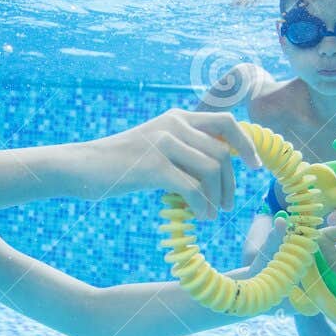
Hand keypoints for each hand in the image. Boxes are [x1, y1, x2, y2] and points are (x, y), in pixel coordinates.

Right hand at [83, 109, 258, 217]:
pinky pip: (192, 188)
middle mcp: (173, 125)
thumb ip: (182, 150)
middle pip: (222, 153)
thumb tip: (216, 169)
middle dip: (230, 183)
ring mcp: (163, 144)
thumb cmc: (118, 164)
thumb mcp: (154, 146)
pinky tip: (200, 217)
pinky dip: (202, 205)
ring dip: (217, 198)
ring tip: (211, 215)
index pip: (226, 122)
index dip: (246, 144)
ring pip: (211, 170)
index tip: (254, 167)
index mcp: (177, 118)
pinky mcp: (153, 166)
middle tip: (226, 206)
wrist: (80, 167)